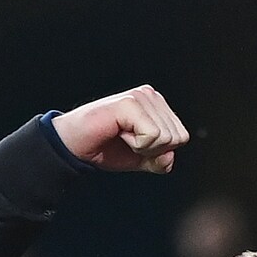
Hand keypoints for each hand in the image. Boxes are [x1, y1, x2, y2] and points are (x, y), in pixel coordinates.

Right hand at [50, 86, 188, 173]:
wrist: (74, 146)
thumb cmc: (105, 147)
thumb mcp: (142, 159)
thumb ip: (161, 160)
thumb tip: (170, 157)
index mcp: (157, 105)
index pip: (182, 138)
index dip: (159, 151)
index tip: (136, 143)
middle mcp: (151, 96)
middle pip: (177, 138)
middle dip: (153, 149)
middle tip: (127, 140)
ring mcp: (140, 96)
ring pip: (166, 138)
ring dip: (142, 146)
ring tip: (122, 135)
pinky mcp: (130, 103)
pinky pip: (152, 136)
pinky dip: (136, 144)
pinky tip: (118, 132)